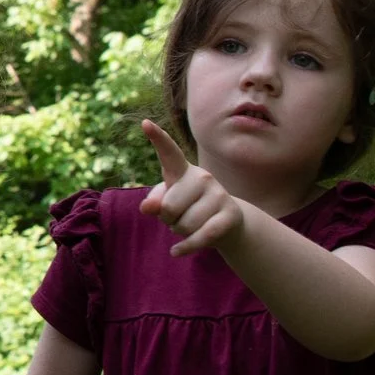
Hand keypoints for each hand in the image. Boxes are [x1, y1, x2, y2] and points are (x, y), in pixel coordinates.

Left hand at [141, 121, 247, 256]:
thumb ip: (155, 201)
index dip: (157, 138)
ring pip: (183, 225)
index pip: (168, 153)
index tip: (144, 123)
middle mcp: (202, 177)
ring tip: (191, 224)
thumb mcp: (168, 202)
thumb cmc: (188, 208)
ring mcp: (219, 195)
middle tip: (178, 216)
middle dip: (167, 219)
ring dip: (180, 232)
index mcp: (182, 171)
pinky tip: (176, 251)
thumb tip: (149, 207)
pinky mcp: (230, 215)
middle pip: (167, 208)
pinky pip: (201, 236)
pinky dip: (186, 247)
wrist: (226, 224)